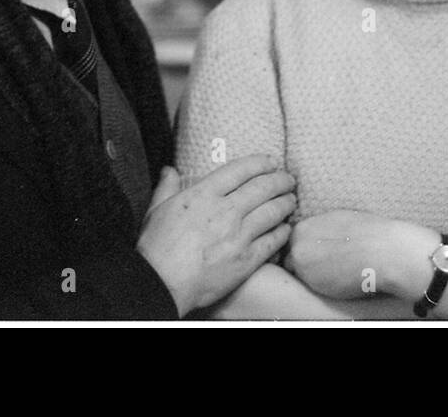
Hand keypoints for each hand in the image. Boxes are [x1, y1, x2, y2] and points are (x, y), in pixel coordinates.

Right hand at [136, 155, 295, 316]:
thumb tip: (169, 170)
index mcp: (204, 194)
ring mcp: (238, 235)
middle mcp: (225, 210)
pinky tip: (285, 228)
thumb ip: (167, 187)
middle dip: (280, 180)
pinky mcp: (246, 259)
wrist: (161, 284)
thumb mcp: (156, 210)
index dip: (261, 163)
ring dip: (286, 203)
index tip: (271, 162)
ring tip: (291, 200)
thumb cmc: (156, 248)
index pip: (241, 170)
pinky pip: (273, 240)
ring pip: (273, 212)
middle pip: (263, 188)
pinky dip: (283, 232)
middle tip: (288, 179)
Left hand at [285, 210, 400, 300]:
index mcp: (300, 230)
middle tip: (325, 262)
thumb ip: (316, 228)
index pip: (291, 242)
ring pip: (302, 275)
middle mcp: (297, 250)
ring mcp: (304, 271)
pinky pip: (315, 287)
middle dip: (304, 261)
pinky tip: (341, 277)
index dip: (304, 248)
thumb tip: (311, 234)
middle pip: (292, 259)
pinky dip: (324, 284)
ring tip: (335, 269)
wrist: (382, 250)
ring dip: (312, 274)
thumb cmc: (365, 232)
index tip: (316, 251)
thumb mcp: (334, 218)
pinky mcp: (317, 289)